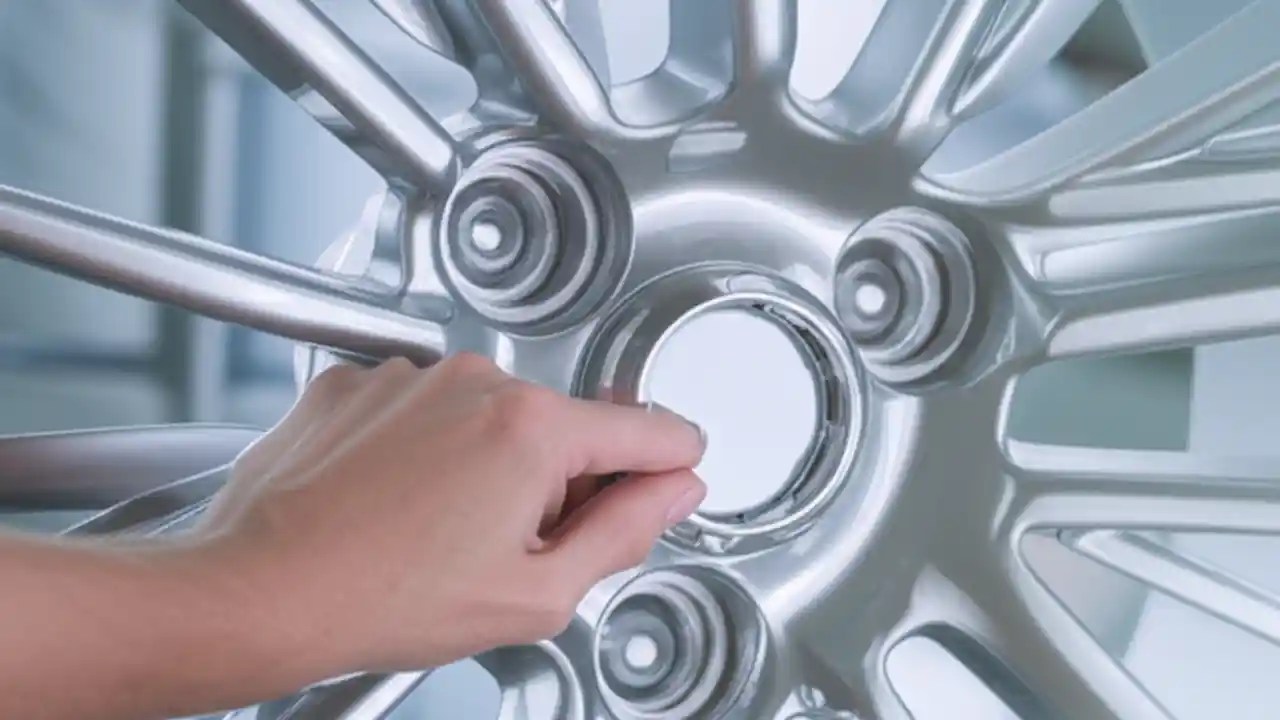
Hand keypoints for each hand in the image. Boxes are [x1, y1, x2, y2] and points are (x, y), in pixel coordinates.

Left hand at [199, 354, 706, 679]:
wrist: (258, 590)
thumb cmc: (380, 597)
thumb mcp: (537, 593)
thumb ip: (626, 532)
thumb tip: (673, 491)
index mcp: (532, 429)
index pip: (650, 430)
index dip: (668, 466)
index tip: (664, 483)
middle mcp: (475, 380)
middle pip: (565, 426)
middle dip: (558, 481)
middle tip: (511, 547)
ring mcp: (411, 375)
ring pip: (490, 416)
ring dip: (486, 464)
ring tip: (437, 531)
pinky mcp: (359, 382)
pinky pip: (423, 410)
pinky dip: (423, 449)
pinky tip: (396, 504)